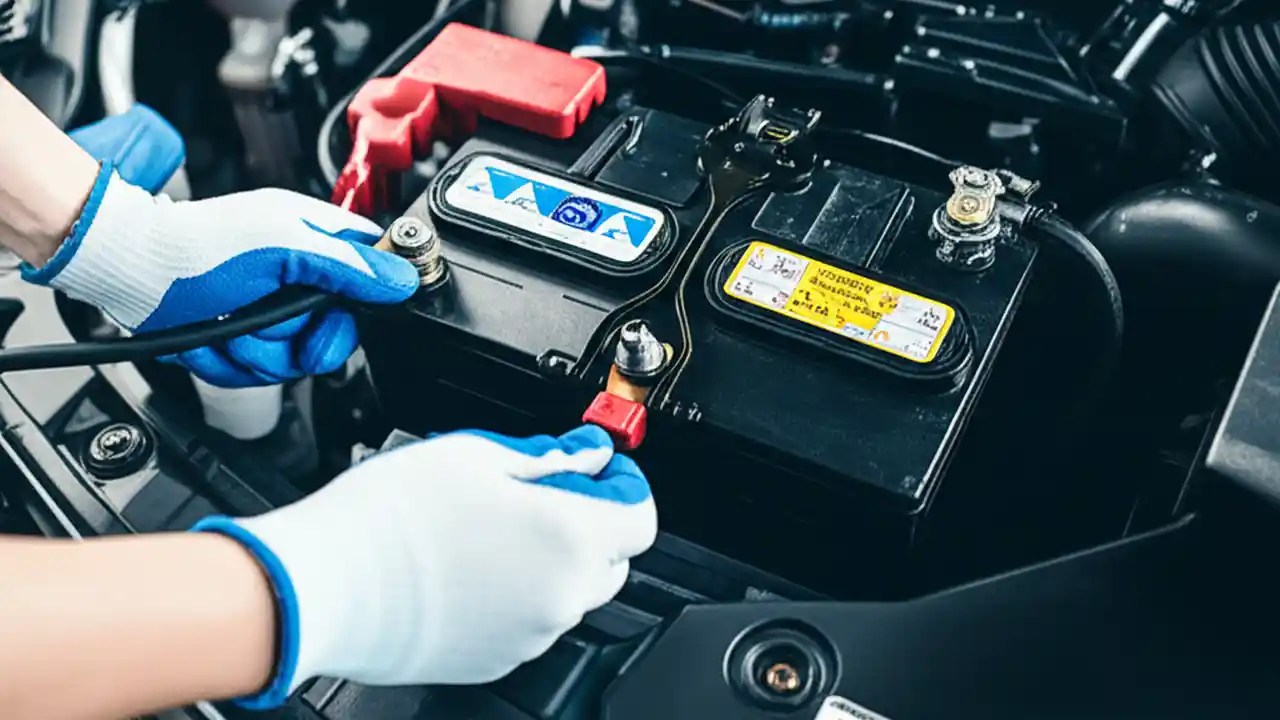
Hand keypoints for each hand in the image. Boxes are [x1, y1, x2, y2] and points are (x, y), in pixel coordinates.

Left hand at [22, 164, 418, 386]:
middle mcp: (300, 279)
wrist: (133, 277)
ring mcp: (272, 316)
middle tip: (277, 322)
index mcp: (317, 240)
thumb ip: (347, 264)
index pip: (374, 271)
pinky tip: (215, 336)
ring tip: (232, 322)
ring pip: (298, 360)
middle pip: (339, 332)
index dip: (371, 296)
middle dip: (303, 338)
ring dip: (260, 349)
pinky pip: (260, 373)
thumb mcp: (284, 245)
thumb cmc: (196, 248)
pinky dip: (232, 362)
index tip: (346, 308)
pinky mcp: (245, 344)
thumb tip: (402, 279)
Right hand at [193, 425, 656, 707]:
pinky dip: (516, 593)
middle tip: (537, 490)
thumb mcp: (478, 455)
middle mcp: (561, 596)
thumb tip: (587, 457)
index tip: (599, 470)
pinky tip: (469, 566)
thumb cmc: (387, 518)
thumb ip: (551, 456)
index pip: (642, 515)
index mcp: (569, 537)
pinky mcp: (497, 660)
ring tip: (487, 527)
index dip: (624, 485)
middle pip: (612, 557)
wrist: (322, 587)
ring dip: (549, 558)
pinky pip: (529, 620)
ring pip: (568, 590)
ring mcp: (530, 636)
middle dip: (589, 521)